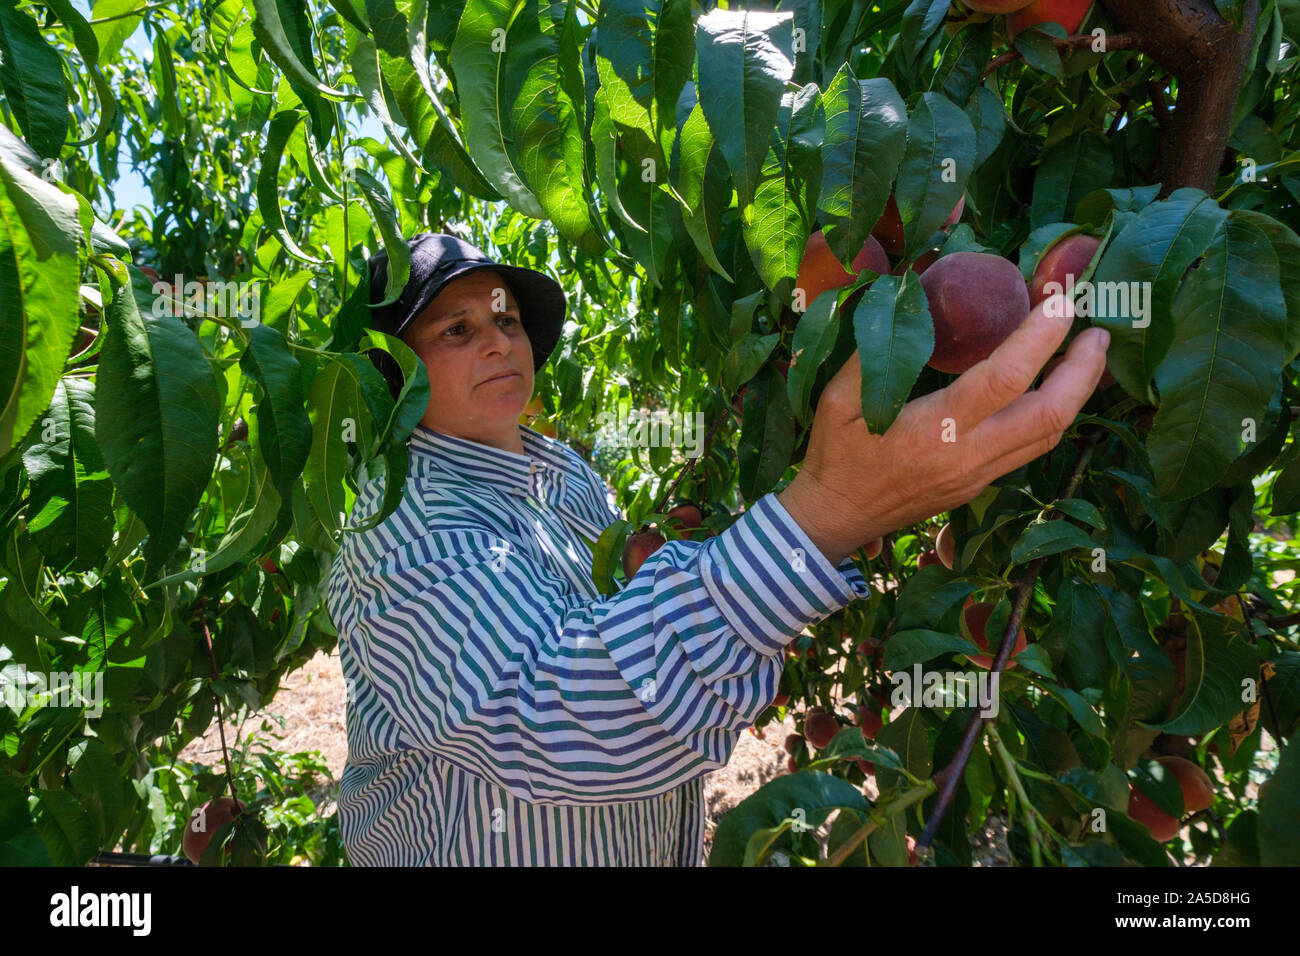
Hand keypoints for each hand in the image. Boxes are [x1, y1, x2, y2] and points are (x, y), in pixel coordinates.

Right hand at [778, 295, 1109, 565]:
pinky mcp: (979, 484)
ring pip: (1049, 435)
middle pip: (1050, 414)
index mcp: (936, 430)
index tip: (1060, 301)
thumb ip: (875, 351)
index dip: (1040, 337)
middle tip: (1097, 330)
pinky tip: (1053, 388)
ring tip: (1088, 353)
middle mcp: (969, 455)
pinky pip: (1031, 447)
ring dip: (1077, 392)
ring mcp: (979, 474)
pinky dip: (1053, 413)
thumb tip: (907, 298)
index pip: (1005, 378)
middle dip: (1083, 370)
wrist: (836, 518)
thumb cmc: (835, 455)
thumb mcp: (838, 399)